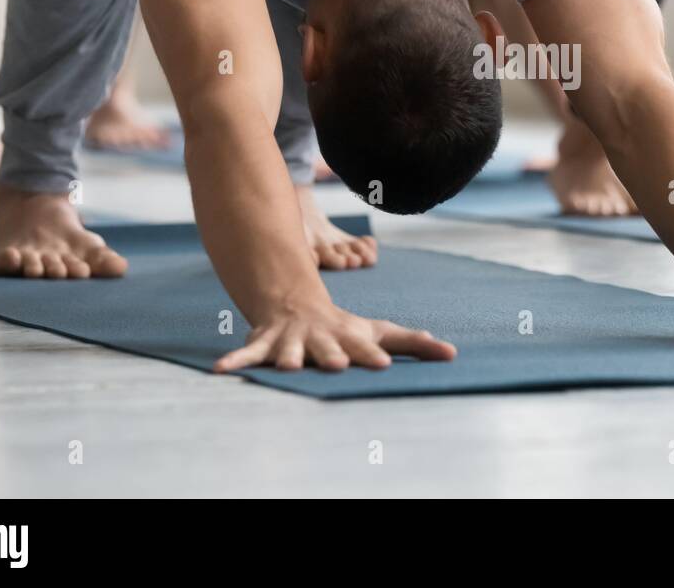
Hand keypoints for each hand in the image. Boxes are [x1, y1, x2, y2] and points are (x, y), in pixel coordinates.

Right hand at [215, 300, 456, 372]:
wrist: (298, 303)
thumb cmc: (345, 328)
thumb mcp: (379, 333)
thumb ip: (413, 344)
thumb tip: (453, 353)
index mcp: (348, 339)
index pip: (364, 349)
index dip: (372, 355)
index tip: (384, 365)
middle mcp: (320, 339)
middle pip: (325, 349)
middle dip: (329, 356)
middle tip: (336, 364)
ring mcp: (292, 341)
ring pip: (286, 352)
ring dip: (284, 358)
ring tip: (284, 367)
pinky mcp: (266, 343)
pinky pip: (248, 353)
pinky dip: (235, 360)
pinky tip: (220, 370)